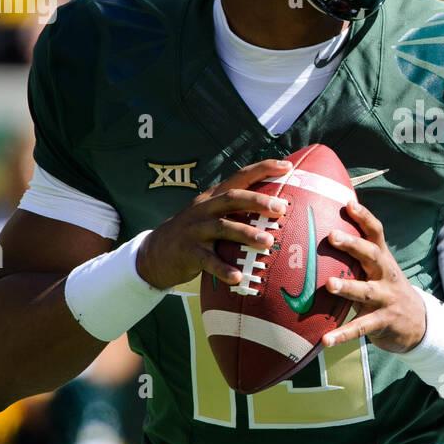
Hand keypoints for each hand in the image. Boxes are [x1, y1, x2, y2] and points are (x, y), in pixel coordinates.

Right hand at [135, 158, 292, 290]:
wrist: (156, 252)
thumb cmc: (196, 232)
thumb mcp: (211, 214)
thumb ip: (236, 209)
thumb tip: (277, 208)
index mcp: (213, 196)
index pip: (240, 176)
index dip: (263, 169)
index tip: (286, 166)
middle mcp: (204, 209)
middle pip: (232, 198)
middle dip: (257, 201)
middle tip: (280, 209)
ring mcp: (195, 230)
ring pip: (223, 228)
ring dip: (246, 234)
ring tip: (267, 243)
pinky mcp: (189, 252)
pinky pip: (209, 261)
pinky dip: (224, 269)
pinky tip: (238, 277)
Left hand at [320, 199, 425, 353]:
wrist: (419, 324)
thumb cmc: (388, 291)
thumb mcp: (380, 270)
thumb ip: (360, 255)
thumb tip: (329, 229)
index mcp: (384, 260)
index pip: (376, 233)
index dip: (364, 217)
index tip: (348, 203)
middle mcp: (387, 276)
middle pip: (372, 256)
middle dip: (353, 245)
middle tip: (333, 236)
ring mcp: (386, 299)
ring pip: (366, 291)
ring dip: (348, 288)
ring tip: (330, 284)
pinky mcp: (383, 322)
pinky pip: (361, 328)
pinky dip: (342, 334)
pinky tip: (325, 340)